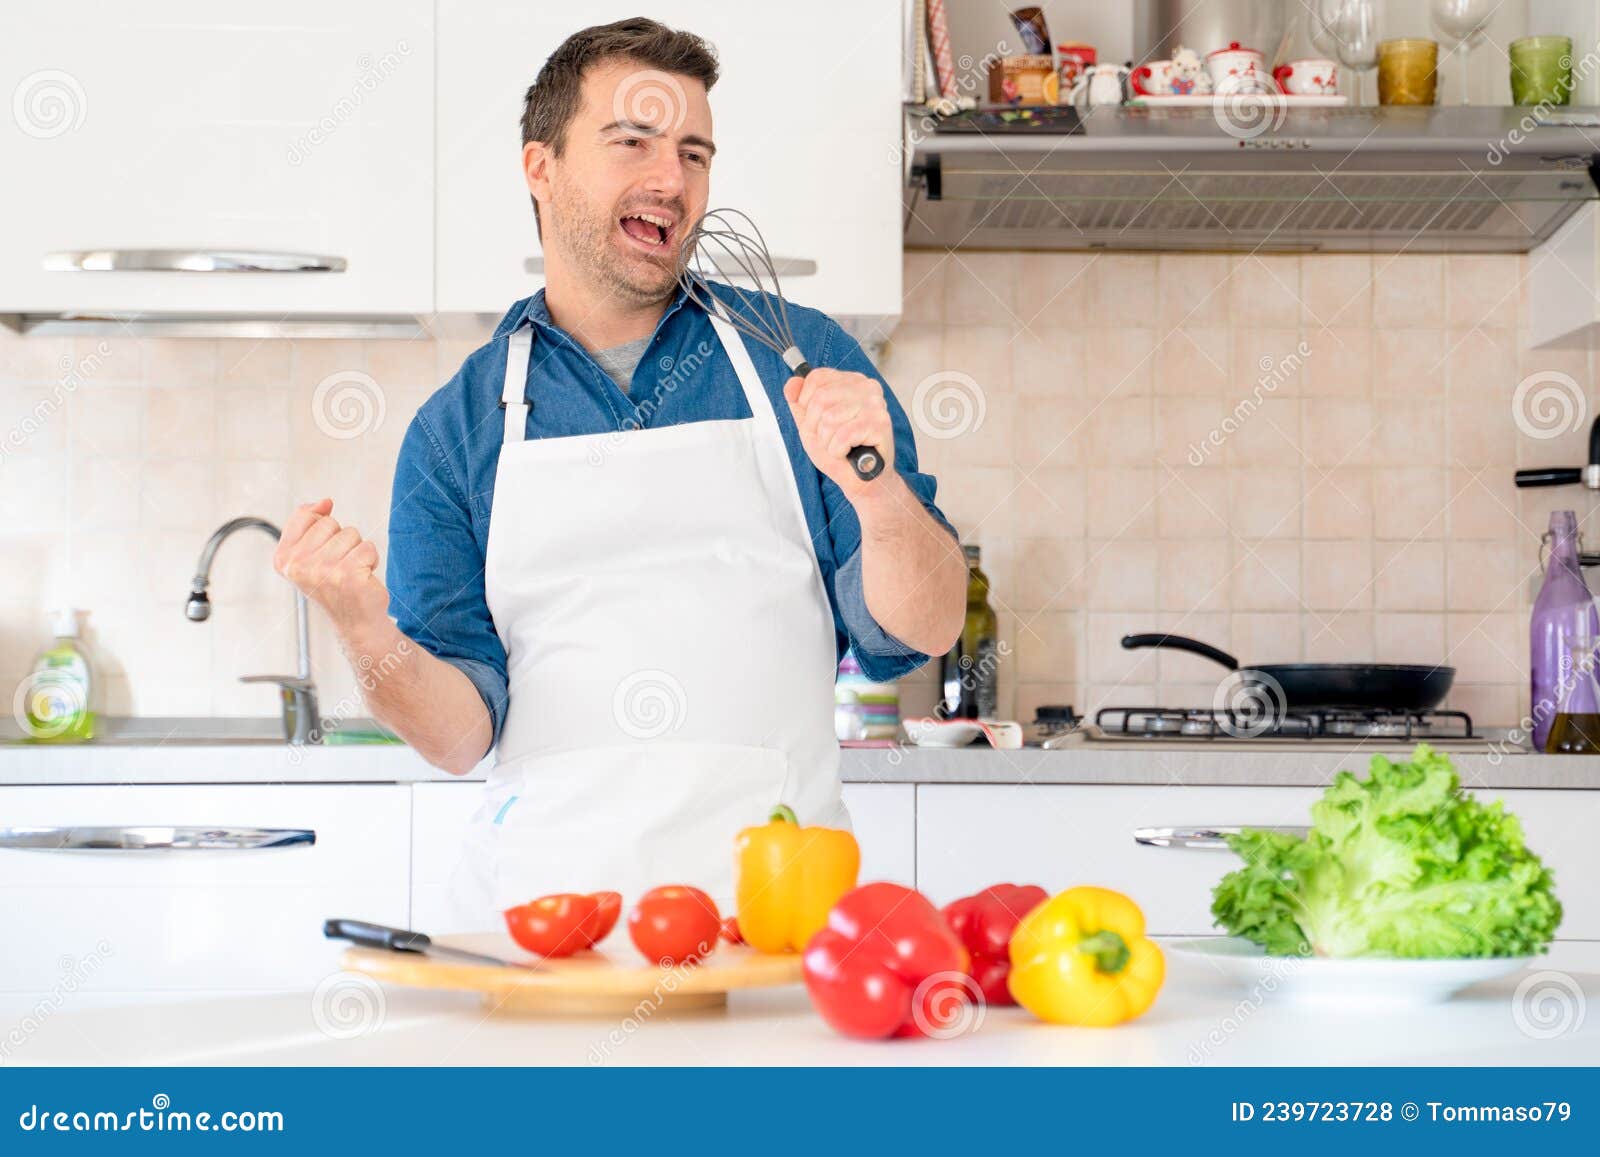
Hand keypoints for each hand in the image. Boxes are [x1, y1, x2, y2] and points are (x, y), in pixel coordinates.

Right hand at [273, 498, 388, 635]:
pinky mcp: (348, 575)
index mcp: (283, 558)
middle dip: (340, 540)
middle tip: (339, 566)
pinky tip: (363, 578)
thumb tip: (325, 502)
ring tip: (351, 572)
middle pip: (329, 523)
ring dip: (357, 551)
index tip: (323, 551)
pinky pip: (368, 547)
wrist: (355, 621)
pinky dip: (371, 560)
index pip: (305, 516)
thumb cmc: (334, 585)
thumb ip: (309, 522)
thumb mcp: (309, 553)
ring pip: (351, 534)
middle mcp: (298, 566)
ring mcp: (323, 571)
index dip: (322, 528)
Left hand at [782, 369, 893, 499]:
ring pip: (829, 418)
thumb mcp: (810, 425)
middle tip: (831, 440)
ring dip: (828, 441)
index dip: (806, 404)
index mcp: (851, 381)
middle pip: (820, 398)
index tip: (816, 422)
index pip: (816, 378)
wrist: (860, 480)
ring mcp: (875, 404)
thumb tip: (791, 383)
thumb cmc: (839, 452)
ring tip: (841, 447)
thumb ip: (798, 403)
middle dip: (816, 427)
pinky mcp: (880, 423)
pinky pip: (843, 435)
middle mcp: (866, 387)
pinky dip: (838, 451)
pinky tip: (849, 452)